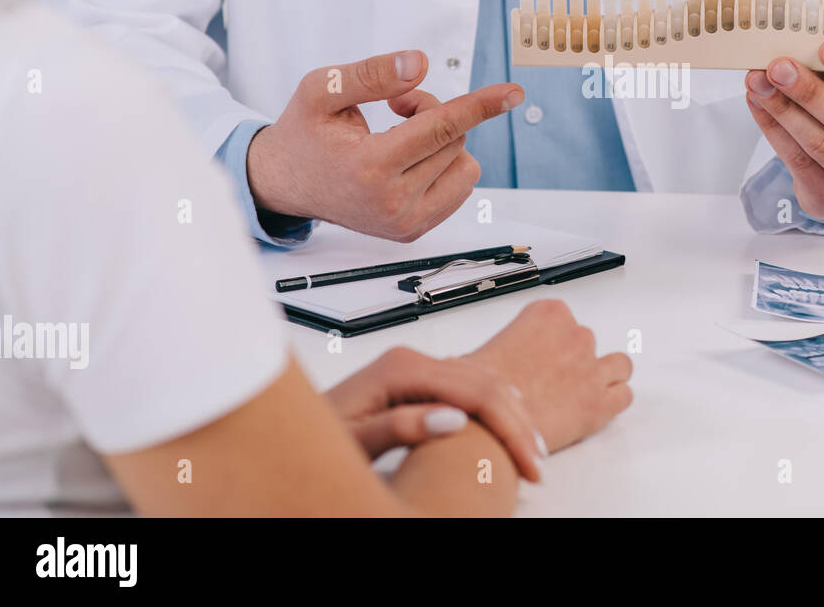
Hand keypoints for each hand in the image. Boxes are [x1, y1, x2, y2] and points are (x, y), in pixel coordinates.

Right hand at [247, 50, 522, 240]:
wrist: (286, 183)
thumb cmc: (305, 132)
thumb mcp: (322, 90)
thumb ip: (371, 74)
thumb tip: (420, 64)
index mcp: (369, 167)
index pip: (439, 128)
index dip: (479, 105)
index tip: (514, 92)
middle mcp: (392, 202)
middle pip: (454, 139)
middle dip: (435, 111)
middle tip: (396, 106)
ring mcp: (405, 223)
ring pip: (465, 165)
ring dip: (444, 141)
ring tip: (401, 136)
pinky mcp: (414, 231)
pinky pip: (459, 187)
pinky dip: (444, 164)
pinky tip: (408, 161)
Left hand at [324, 346, 544, 480]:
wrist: (286, 432)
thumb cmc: (314, 440)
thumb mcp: (352, 442)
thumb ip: (400, 427)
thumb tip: (452, 418)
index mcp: (402, 368)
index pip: (476, 392)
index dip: (509, 429)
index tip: (528, 462)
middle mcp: (412, 359)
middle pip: (488, 383)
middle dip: (519, 424)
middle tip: (537, 464)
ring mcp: (416, 365)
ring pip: (484, 380)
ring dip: (513, 415)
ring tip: (531, 450)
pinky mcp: (417, 377)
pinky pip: (469, 385)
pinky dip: (497, 407)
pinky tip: (508, 428)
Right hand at [463, 300, 632, 452]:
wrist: (485, 427)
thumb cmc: (479, 393)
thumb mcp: (484, 352)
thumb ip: (505, 348)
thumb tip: (498, 363)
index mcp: (548, 314)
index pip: (562, 317)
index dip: (551, 340)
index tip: (539, 356)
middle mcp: (575, 335)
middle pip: (585, 341)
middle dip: (572, 360)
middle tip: (550, 382)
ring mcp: (592, 368)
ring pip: (618, 364)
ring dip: (603, 375)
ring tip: (582, 392)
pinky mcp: (601, 402)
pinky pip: (624, 395)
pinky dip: (612, 401)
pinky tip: (594, 408)